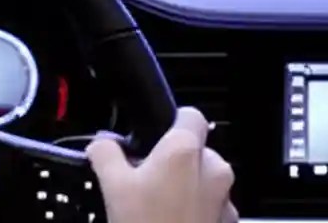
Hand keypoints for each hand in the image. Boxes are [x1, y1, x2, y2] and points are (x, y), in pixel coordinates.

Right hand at [87, 107, 236, 222]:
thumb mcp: (112, 186)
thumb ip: (106, 153)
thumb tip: (102, 143)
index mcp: (185, 150)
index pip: (191, 114)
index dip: (173, 120)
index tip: (156, 135)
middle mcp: (213, 169)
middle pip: (196, 150)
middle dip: (175, 160)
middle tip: (147, 177)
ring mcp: (225, 198)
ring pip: (205, 179)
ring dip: (187, 186)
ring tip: (158, 205)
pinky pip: (212, 205)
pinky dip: (196, 209)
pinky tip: (172, 222)